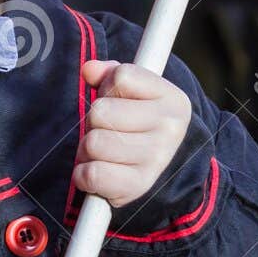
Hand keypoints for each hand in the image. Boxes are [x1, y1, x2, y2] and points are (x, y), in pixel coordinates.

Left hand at [72, 60, 192, 207]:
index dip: (108, 86)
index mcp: (173, 99)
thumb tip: (89, 70)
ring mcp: (156, 159)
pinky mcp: (138, 186)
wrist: (160, 172)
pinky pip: (91, 174)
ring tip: (103, 151)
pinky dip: (84, 174)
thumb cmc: (137, 123)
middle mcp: (170, 129)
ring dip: (87, 149)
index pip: (122, 76)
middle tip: (106, 130)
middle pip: (100, 111)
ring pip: (93, 143)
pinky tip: (98, 170)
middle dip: (93, 121)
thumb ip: (109, 73)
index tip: (118, 98)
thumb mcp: (131, 92)